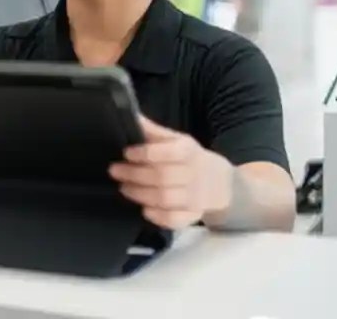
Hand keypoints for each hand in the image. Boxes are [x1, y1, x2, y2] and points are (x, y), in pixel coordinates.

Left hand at [109, 117, 233, 229]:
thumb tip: (131, 116)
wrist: (221, 183)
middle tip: (115, 171)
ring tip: (123, 187)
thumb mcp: (176, 140)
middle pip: (163, 177)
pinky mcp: (193, 215)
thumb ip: (153, 132)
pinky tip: (144, 210)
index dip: (145, 154)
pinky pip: (175, 220)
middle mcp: (193, 175)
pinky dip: (158, 217)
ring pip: (166, 199)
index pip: (168, 153)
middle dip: (135, 175)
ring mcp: (195, 198)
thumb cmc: (189, 159)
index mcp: (188, 152)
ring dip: (140, 194)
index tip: (126, 153)